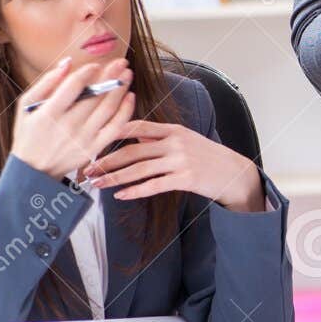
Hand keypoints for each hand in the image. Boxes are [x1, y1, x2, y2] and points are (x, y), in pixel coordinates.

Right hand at [11, 57, 134, 179]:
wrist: (34, 171)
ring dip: (121, 89)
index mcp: (49, 113)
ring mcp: (83, 139)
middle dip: (111, 75)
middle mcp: (68, 126)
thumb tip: (67, 62)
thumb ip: (46, 83)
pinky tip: (130, 96)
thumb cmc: (28, 134)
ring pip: (108, 109)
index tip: (96, 64)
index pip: (74, 86)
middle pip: (95, 95)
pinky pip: (115, 128)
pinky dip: (125, 111)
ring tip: (127, 73)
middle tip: (121, 62)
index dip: (88, 72)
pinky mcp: (94, 149)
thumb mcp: (26, 106)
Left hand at [84, 120, 264, 211]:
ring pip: (139, 169)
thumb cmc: (207, 157)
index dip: (112, 131)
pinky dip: (135, 191)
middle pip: (132, 151)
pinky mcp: (186, 179)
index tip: (91, 139)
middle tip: (86, 169)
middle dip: (105, 160)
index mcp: (172, 130)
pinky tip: (120, 195)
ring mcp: (181, 160)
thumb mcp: (185, 140)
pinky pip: (154, 185)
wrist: (234, 173)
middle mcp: (175, 142)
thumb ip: (160, 138)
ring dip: (114, 178)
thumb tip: (134, 137)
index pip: (136, 126)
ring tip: (96, 184)